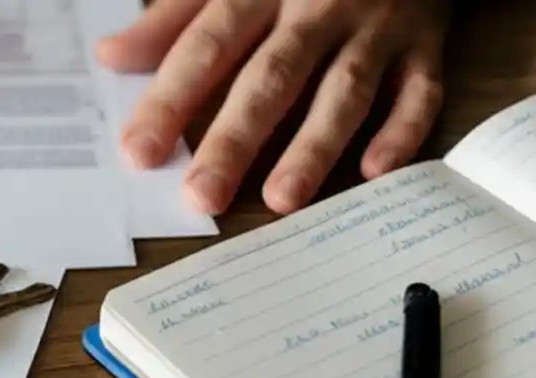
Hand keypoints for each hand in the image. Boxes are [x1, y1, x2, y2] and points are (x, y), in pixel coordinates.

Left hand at [98, 0, 450, 215]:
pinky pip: (420, 90)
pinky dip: (403, 130)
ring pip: (344, 89)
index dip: (171, 100)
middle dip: (236, 139)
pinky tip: (374, 172)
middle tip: (202, 197)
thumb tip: (111, 57)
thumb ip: (171, 19)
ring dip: (314, 146)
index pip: (206, 47)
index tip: (139, 152)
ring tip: (280, 199)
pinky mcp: (425, 43)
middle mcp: (317, 8)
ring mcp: (375, 26)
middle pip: (271, 78)